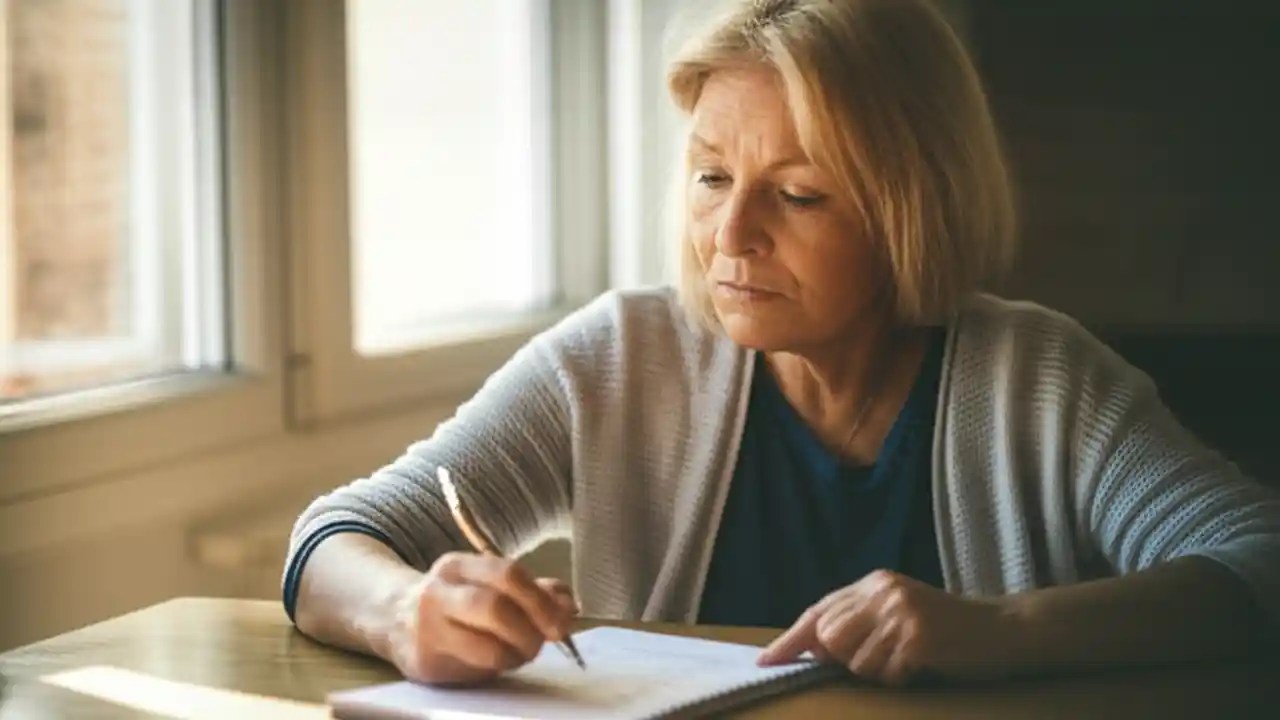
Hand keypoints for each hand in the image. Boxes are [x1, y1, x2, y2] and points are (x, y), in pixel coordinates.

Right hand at [385, 552, 578, 684]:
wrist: (394, 618)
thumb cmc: (456, 600)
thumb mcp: (487, 582)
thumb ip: (532, 589)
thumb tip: (567, 603)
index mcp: (458, 566)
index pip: (507, 573)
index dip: (541, 600)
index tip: (562, 621)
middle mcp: (438, 593)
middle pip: (495, 608)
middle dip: (530, 630)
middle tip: (543, 642)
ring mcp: (427, 630)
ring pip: (487, 648)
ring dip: (516, 655)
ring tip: (520, 653)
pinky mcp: (424, 664)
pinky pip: (474, 671)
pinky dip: (497, 669)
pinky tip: (497, 662)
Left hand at [757, 570, 1018, 685]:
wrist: (1006, 630)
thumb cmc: (949, 632)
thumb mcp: (899, 615)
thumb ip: (858, 624)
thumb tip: (810, 649)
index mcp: (874, 583)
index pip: (819, 612)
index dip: (791, 640)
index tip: (765, 661)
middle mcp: (883, 591)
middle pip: (829, 640)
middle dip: (847, 661)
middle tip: (886, 660)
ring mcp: (900, 612)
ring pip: (855, 662)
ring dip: (878, 673)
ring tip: (910, 660)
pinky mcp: (917, 636)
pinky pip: (885, 674)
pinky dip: (901, 679)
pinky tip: (924, 665)